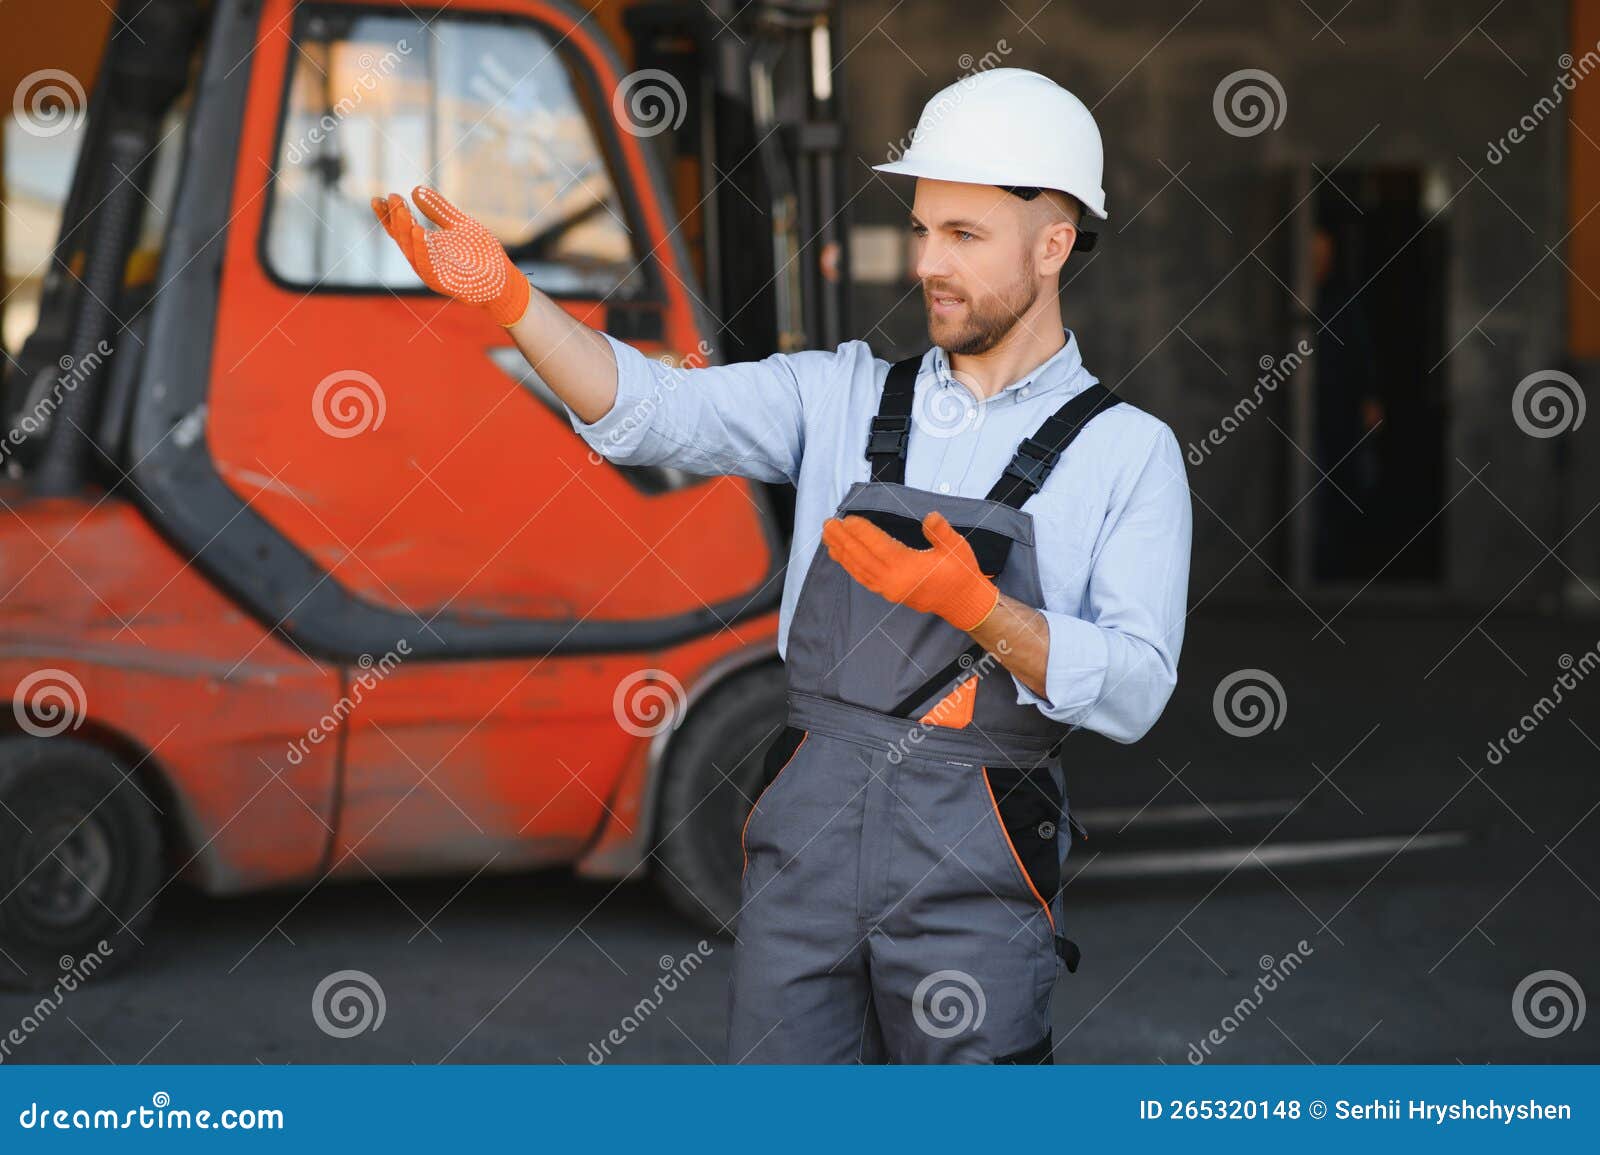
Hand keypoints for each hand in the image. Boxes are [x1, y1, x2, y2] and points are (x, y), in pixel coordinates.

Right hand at [370, 185, 530, 326]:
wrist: (502, 280)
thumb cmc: (481, 254)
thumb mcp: (459, 225)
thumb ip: (439, 210)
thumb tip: (415, 189)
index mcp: (424, 247)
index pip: (399, 230)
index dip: (387, 215)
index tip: (378, 198)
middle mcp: (423, 260)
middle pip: (402, 238)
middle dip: (396, 218)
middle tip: (393, 198)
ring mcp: (432, 273)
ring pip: (413, 251)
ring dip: (406, 231)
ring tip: (402, 210)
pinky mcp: (444, 283)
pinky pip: (429, 265)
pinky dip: (423, 249)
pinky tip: (419, 231)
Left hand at [820, 510, 999, 630]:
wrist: (964, 603)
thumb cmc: (961, 573)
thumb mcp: (957, 548)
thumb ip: (941, 532)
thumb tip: (930, 516)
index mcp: (908, 568)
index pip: (878, 546)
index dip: (861, 532)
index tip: (847, 518)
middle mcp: (893, 581)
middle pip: (861, 558)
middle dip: (843, 540)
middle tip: (827, 523)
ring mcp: (889, 589)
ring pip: (858, 569)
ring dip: (842, 552)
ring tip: (828, 536)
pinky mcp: (889, 593)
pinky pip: (863, 578)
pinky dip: (850, 566)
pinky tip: (841, 555)